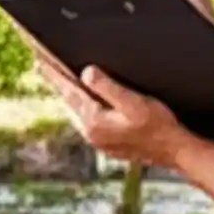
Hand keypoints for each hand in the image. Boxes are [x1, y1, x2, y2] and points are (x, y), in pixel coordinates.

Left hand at [35, 60, 191, 168]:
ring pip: (77, 111)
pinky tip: (83, 101)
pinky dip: (82, 107)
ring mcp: (98, 140)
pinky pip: (87, 120)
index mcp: (94, 121)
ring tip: (59, 80)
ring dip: (69, 95)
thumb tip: (86, 72)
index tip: (39, 61)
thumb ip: (108, 87)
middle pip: (70, 101)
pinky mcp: (106, 144)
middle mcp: (91, 133)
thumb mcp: (134, 103)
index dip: (54, 74)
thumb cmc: (158, 126)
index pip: (69, 91)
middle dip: (58, 82)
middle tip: (43, 65)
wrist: (175, 152)